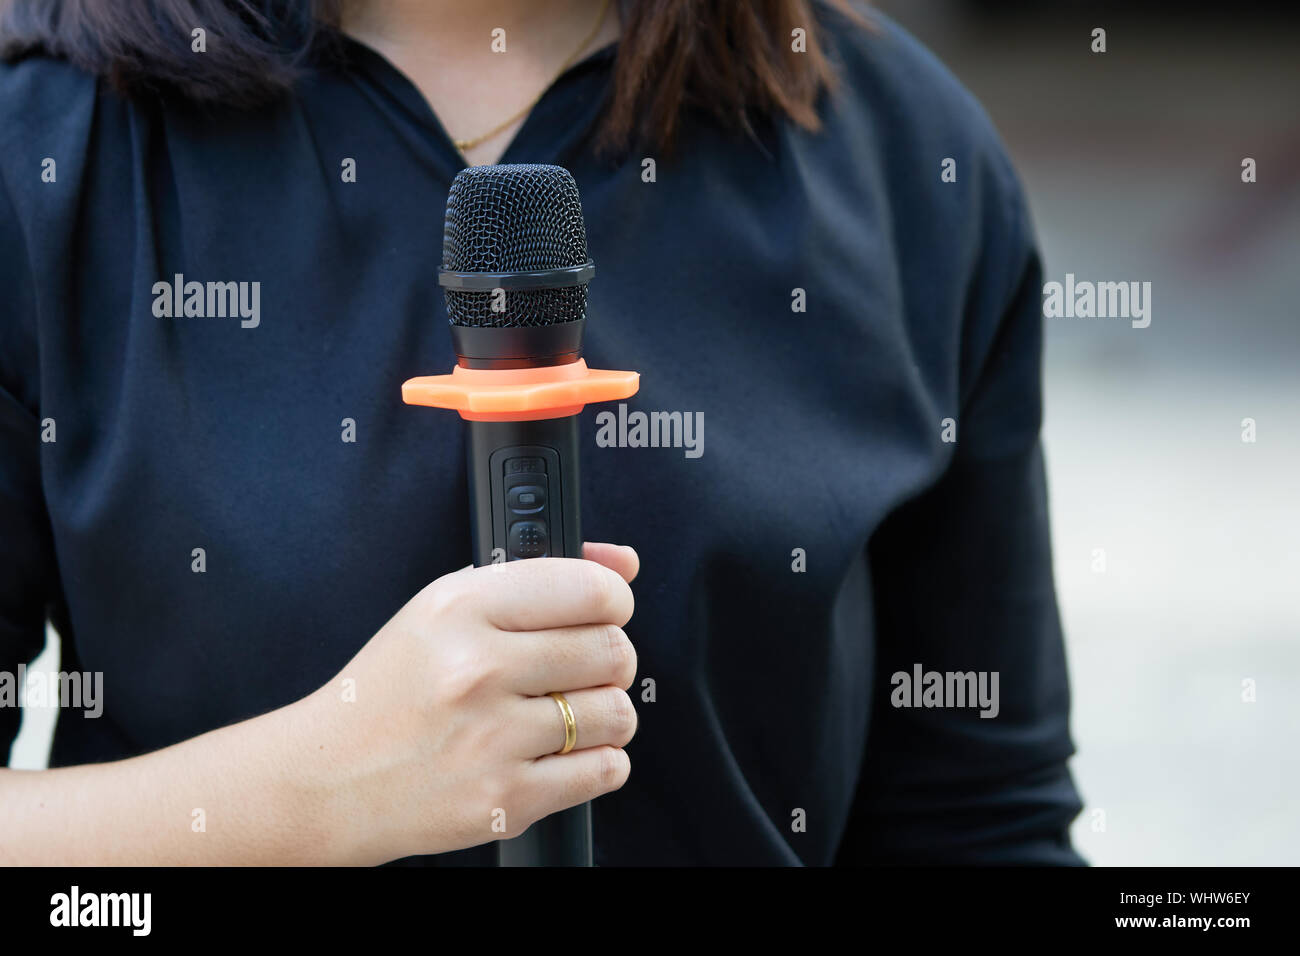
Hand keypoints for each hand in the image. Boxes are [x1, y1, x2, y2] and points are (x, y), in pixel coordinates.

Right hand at [300, 542, 639, 863]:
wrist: (327, 779)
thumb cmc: (392, 690)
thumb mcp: (445, 610)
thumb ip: (539, 578)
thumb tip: (623, 562)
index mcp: (460, 607)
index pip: (591, 590)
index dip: (613, 601)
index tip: (606, 612)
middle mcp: (476, 668)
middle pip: (612, 651)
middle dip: (611, 660)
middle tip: (583, 670)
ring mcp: (492, 737)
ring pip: (617, 712)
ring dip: (607, 715)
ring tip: (569, 715)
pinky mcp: (505, 798)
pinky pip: (606, 770)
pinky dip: (600, 762)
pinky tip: (562, 752)